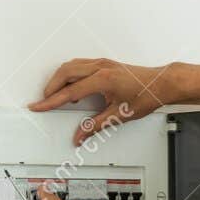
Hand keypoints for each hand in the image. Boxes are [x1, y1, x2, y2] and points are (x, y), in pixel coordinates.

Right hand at [29, 58, 173, 144]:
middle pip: (64, 74)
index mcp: (103, 79)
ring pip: (70, 66)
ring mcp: (102, 63)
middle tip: (44, 102)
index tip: (39, 106)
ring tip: (54, 95)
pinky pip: (79, 64)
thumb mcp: (119, 115)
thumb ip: (95, 126)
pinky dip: (69, 74)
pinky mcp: (104, 63)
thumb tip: (80, 136)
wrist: (161, 83)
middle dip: (51, 88)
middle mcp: (100, 67)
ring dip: (59, 79)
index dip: (51, 101)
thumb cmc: (146, 95)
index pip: (69, 92)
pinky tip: (70, 86)